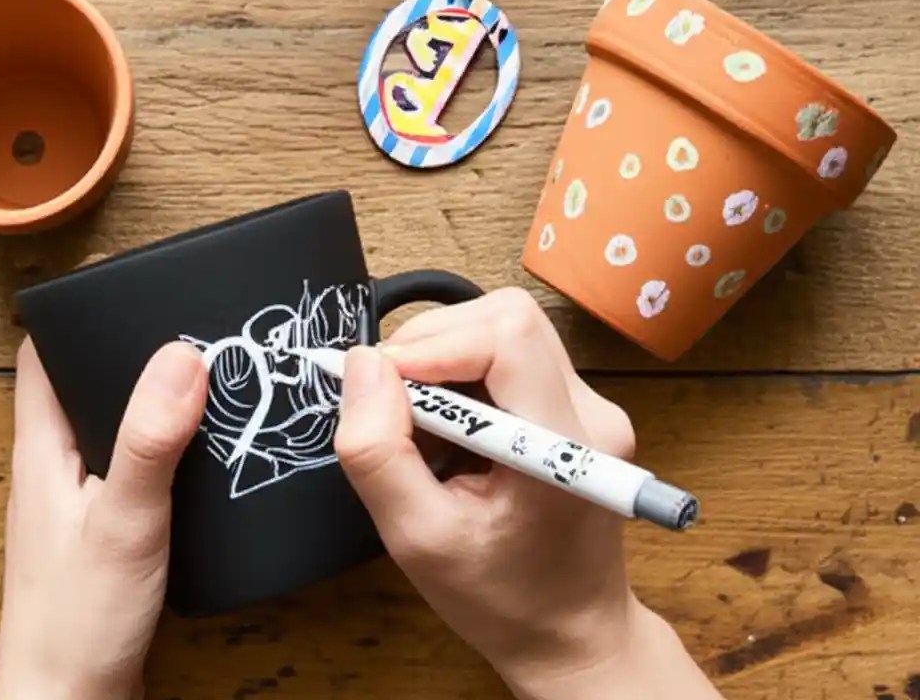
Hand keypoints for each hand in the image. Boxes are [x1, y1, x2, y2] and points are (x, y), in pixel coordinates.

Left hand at [0, 339, 207, 699]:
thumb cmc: (78, 621)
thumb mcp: (124, 520)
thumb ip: (149, 441)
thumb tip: (179, 355)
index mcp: (41, 452)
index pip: (39, 356)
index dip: (73, 314)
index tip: (125, 284)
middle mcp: (51, 471)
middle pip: (79, 387)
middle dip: (126, 353)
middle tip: (186, 327)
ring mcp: (73, 505)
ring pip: (107, 431)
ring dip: (146, 406)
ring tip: (205, 384)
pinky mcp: (99, 538)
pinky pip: (126, 473)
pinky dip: (159, 455)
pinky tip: (199, 464)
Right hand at [334, 288, 721, 698]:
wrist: (570, 634)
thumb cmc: (500, 598)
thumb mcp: (416, 539)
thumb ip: (380, 452)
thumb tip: (360, 365)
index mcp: (563, 449)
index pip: (507, 336)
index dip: (431, 344)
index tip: (377, 384)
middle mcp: (591, 414)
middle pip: (504, 318)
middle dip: (430, 344)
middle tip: (387, 401)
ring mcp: (590, 408)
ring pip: (504, 330)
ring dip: (443, 359)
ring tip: (415, 422)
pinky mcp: (574, 409)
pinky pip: (509, 358)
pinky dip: (460, 376)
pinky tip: (443, 431)